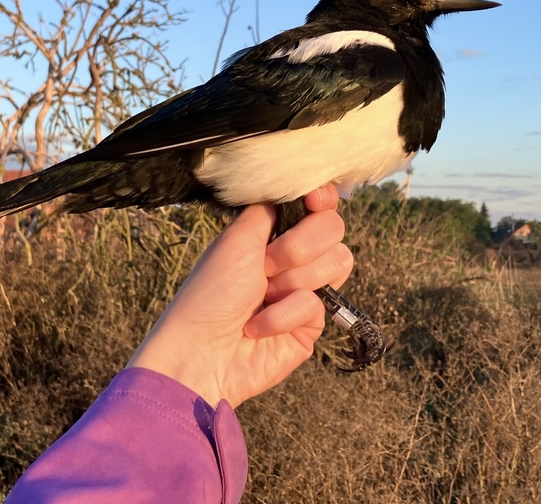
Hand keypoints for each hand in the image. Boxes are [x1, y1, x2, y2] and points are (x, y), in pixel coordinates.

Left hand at [127, 185, 352, 406]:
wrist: (203, 350)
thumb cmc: (211, 293)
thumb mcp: (237, 238)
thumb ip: (271, 209)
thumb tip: (297, 190)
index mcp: (275, 233)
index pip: (318, 206)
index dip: (323, 200)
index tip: (315, 202)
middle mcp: (294, 259)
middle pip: (334, 229)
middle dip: (300, 245)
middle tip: (266, 265)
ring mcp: (306, 290)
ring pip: (338, 262)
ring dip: (292, 280)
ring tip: (262, 295)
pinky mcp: (311, 324)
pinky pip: (316, 304)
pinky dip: (283, 314)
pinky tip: (258, 326)